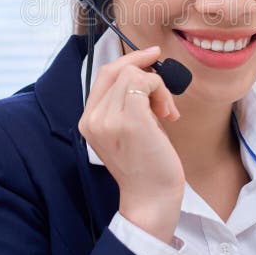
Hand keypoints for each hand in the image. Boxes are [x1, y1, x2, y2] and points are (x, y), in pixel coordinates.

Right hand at [78, 46, 184, 243]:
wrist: (151, 199)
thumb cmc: (146, 165)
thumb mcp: (128, 129)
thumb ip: (126, 103)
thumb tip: (145, 72)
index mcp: (89, 120)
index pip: (104, 75)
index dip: (129, 60)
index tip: (151, 55)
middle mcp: (93, 118)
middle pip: (117, 70)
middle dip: (145, 71)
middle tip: (164, 89)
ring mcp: (109, 119)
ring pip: (133, 74)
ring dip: (157, 87)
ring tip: (166, 112)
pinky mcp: (129, 120)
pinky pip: (145, 82)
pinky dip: (161, 91)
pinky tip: (167, 114)